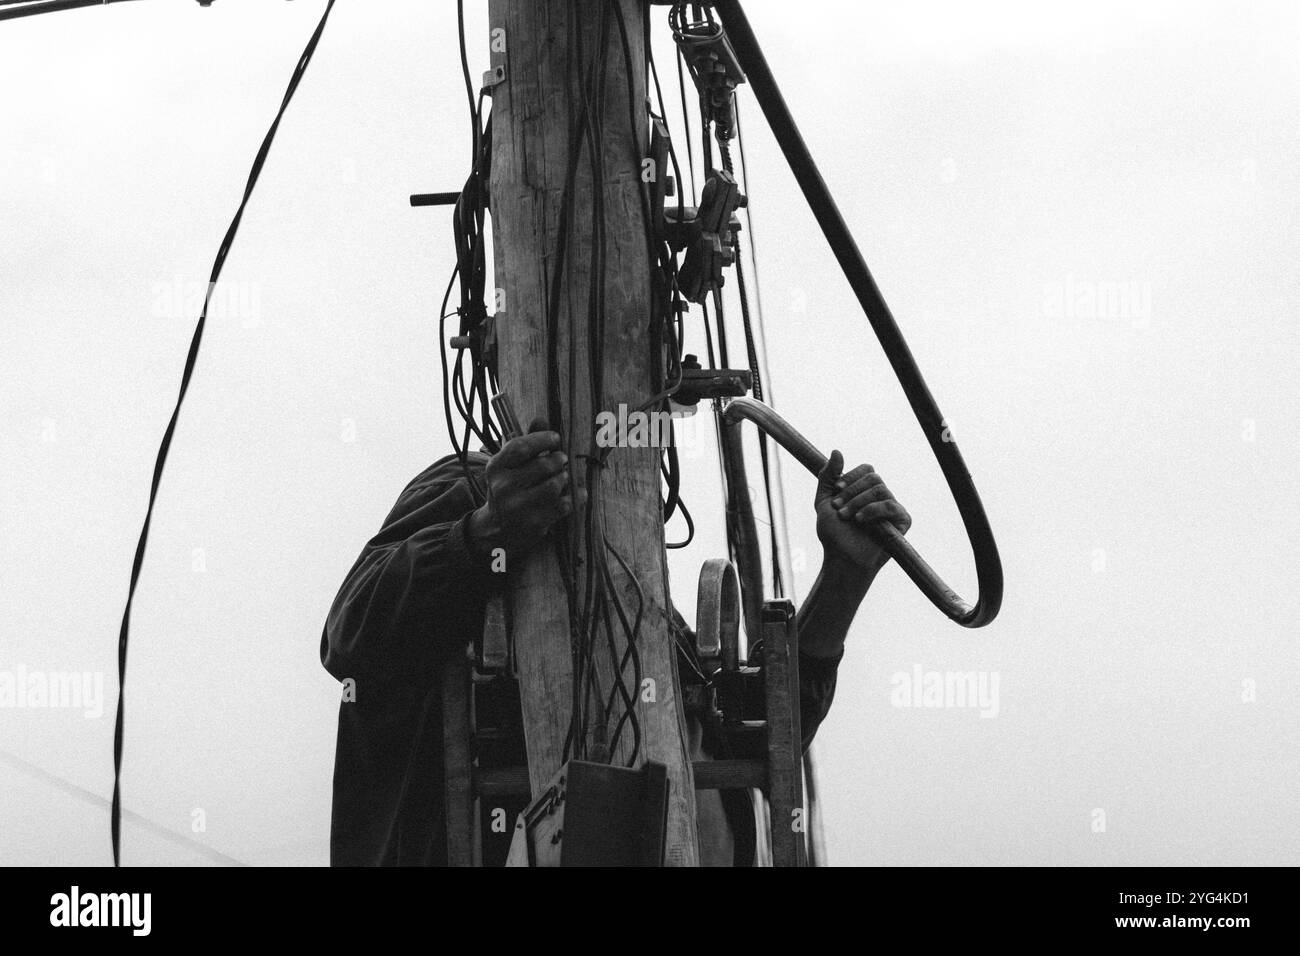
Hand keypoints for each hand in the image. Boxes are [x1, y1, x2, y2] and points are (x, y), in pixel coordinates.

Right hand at [467, 418, 578, 556]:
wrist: (498, 529)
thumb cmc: (508, 489)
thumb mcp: (509, 466)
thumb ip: (525, 443)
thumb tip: (541, 419)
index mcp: (496, 467)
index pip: (521, 447)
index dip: (543, 439)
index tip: (555, 439)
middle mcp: (504, 487)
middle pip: (543, 465)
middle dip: (558, 460)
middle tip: (561, 460)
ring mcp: (519, 507)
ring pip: (555, 484)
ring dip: (565, 478)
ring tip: (563, 477)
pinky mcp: (536, 523)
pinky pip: (565, 504)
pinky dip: (575, 496)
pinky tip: (574, 493)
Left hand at [815, 450, 911, 571]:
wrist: (842, 558)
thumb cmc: (834, 534)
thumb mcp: (824, 501)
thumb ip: (828, 476)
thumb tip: (837, 451)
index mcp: (865, 490)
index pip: (866, 469)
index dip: (851, 476)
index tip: (837, 489)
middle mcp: (881, 497)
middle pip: (873, 477)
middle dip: (852, 492)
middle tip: (838, 509)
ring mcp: (893, 508)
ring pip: (880, 489)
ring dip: (858, 502)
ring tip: (847, 517)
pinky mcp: (902, 521)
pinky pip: (892, 505)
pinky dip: (873, 510)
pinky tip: (860, 520)